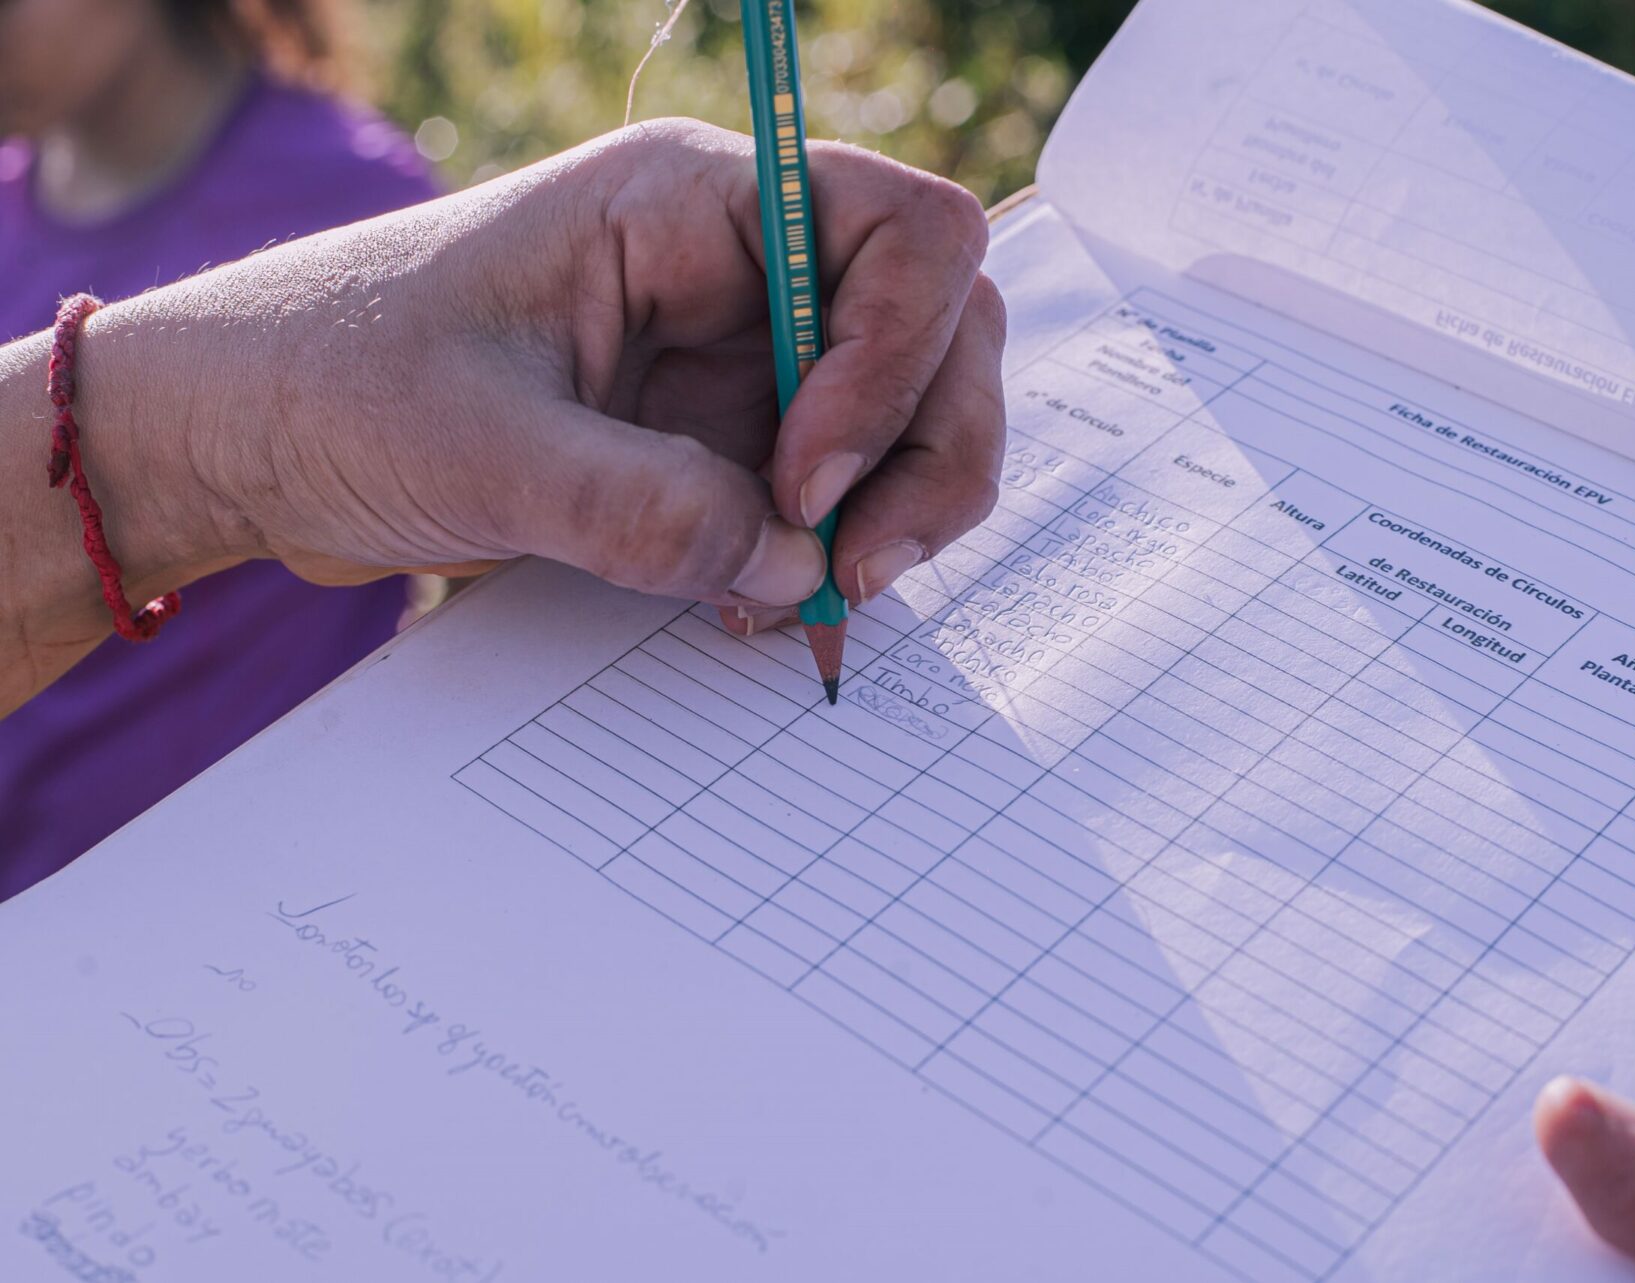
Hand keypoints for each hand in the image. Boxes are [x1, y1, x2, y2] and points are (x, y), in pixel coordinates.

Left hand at [7, 119, 1003, 696]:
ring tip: (805, 599)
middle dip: (927, 456)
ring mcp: (741, 359)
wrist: (248, 441)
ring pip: (908, 423)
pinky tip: (757, 605)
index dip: (897, 358)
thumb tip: (797, 573)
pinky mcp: (721, 443)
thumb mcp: (480, 447)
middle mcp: (744, 270)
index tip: (808, 478)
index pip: (909, 237)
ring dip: (891, 518)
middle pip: (944, 331)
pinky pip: (835, 497)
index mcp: (694, 203)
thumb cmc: (332, 385)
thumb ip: (643, 508)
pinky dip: (829, 559)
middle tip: (855, 571)